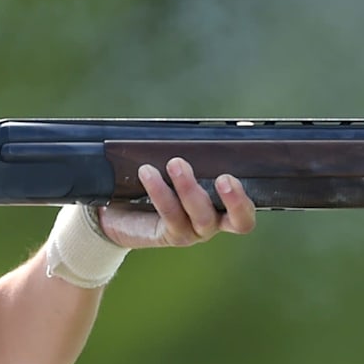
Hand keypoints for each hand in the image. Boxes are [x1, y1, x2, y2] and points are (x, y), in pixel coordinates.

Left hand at [99, 157, 255, 249]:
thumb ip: (190, 155)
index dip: (247, 198)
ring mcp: (192, 231)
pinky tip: (148, 173)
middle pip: (240, 221)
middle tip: (224, 178)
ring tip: (175, 163)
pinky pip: (170, 214)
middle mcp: (213, 222)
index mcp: (223, 205)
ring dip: (190, 188)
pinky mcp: (169, 235)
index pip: (247, 209)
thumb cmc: (152, 186)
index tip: (234, 175)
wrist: (116, 212)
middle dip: (235, 200)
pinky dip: (161, 191)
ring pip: (203, 216)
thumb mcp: (175, 167)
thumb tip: (193, 129)